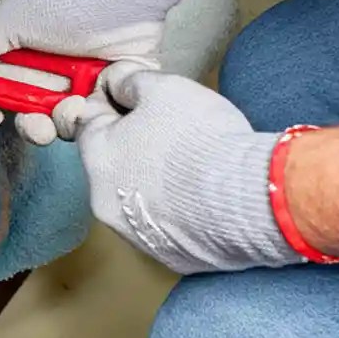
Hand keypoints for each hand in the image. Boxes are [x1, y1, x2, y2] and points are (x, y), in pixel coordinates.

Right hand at [0, 0, 191, 143]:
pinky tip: (91, 103)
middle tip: (32, 119)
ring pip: (56, 125)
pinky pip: (92, 124)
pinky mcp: (105, 99)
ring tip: (69, 105)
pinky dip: (90, 120)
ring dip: (58, 121)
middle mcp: (43, 76)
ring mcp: (75, 89)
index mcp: (16, 57)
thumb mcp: (12, 18)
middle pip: (23, 115)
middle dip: (25, 124)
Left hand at [62, 63, 296, 273]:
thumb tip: (115, 83)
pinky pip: (165, 224)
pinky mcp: (168, 256)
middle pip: (112, 162)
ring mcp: (135, 234)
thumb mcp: (161, 88)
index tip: (134, 98)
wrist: (249, 199)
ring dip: (155, 180)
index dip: (112, 104)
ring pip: (136, 196)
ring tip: (193, 165)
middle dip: (134, 143)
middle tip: (172, 130)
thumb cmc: (200, 139)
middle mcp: (104, 202)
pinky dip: (178, 210)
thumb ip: (128, 80)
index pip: (89, 122)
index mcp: (96, 159)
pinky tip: (204, 195)